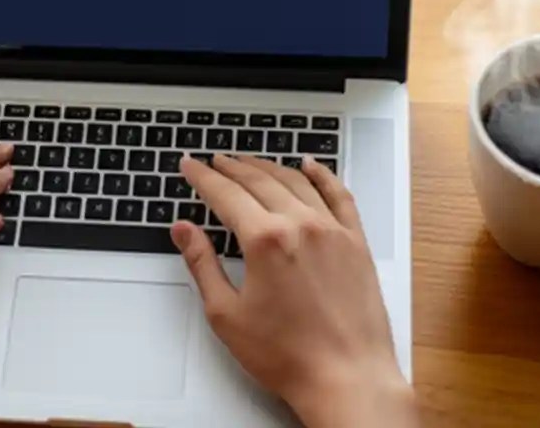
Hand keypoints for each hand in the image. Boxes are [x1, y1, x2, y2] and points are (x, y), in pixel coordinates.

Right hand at [173, 155, 415, 427]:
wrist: (347, 378)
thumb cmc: (289, 355)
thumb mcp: (226, 314)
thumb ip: (202, 264)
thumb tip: (183, 231)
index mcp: (265, 240)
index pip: (225, 194)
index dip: (202, 177)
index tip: (190, 166)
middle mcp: (301, 226)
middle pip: (259, 181)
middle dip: (232, 168)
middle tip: (215, 161)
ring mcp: (333, 231)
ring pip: (296, 182)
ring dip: (268, 167)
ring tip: (250, 162)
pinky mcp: (356, 243)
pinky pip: (340, 195)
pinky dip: (322, 175)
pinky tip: (311, 166)